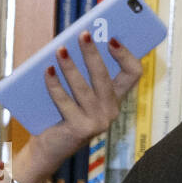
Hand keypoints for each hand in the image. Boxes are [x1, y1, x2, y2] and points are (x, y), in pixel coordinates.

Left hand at [9, 32, 143, 182]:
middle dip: (93, 53)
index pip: (133, 74)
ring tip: (60, 50)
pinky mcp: (81, 129)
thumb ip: (82, 73)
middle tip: (83, 35)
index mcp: (115, 98)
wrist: (51, 147)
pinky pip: (65, 102)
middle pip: (105, 77)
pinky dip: (55, 85)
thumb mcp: (78, 92)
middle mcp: (111, 110)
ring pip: (84, 88)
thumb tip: (71, 43)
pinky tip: (48, 71)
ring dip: (71, 67)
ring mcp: (98, 122)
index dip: (126, 55)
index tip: (112, 38)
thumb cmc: (63, 113)